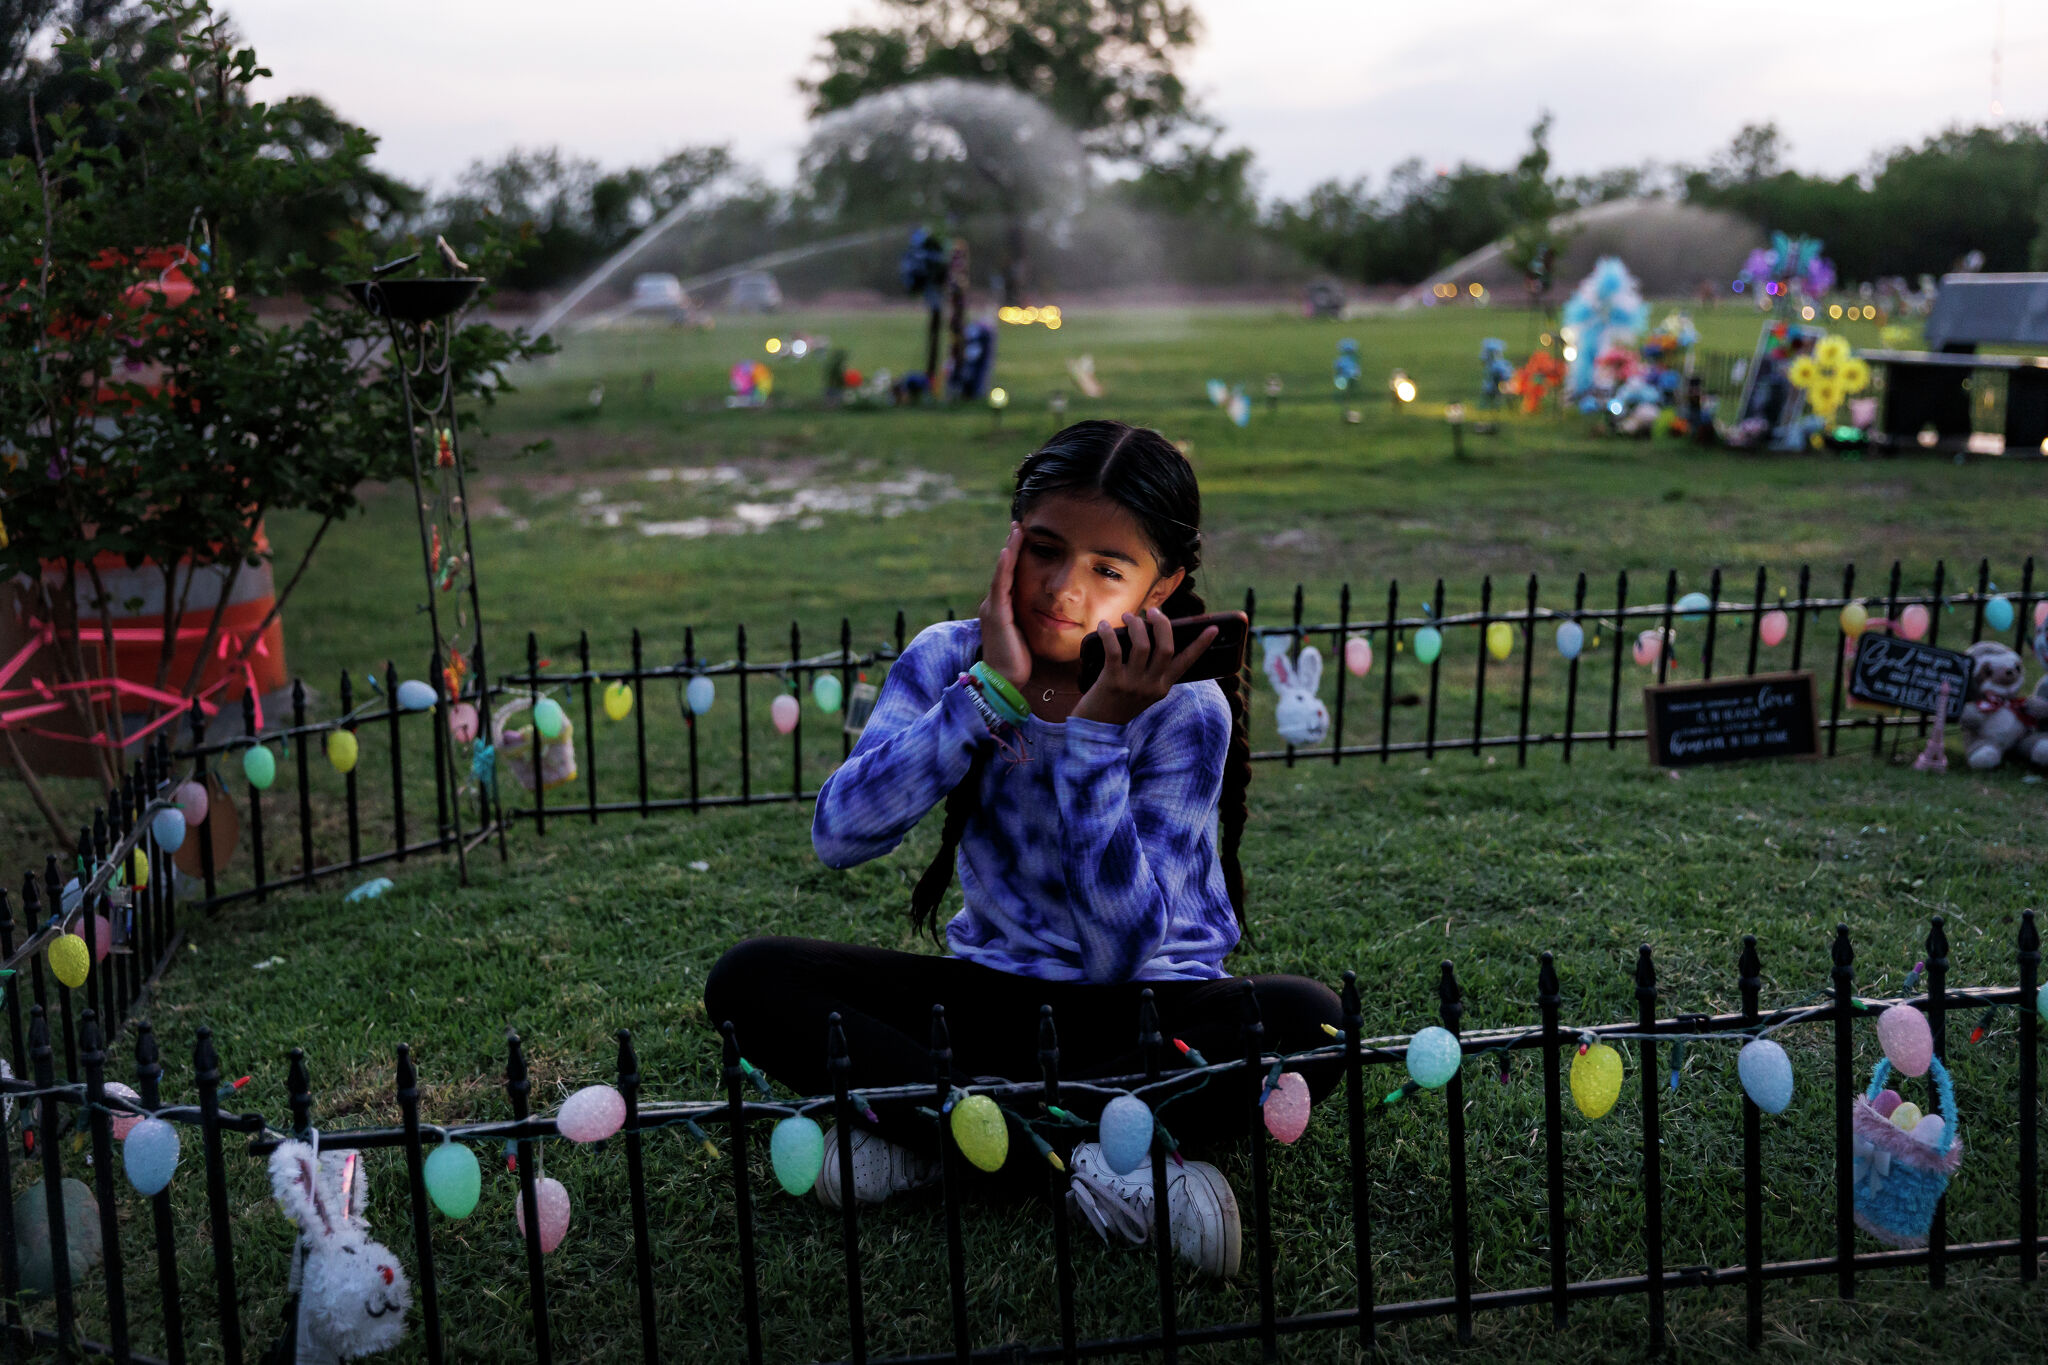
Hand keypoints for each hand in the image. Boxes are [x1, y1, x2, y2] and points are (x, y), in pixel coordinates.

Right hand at [977, 522, 1032, 688]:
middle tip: (1018, 525)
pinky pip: (1001, 586)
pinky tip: (1007, 552)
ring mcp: (993, 608)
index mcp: (1001, 608)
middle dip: (1011, 546)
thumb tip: (1043, 609)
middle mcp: (994, 604)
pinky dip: (1003, 568)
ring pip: (1002, 572)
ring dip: (1009, 550)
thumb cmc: (1017, 660)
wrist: (1003, 679)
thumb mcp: (1025, 633)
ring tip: (1016, 531)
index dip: (1015, 556)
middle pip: (1004, 569)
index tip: (1022, 537)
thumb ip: (1028, 618)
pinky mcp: (997, 615)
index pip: (1009, 576)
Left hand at [1071, 608, 1218, 726]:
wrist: (1097, 727)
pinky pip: (1114, 650)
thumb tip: (1152, 636)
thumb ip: (1153, 672)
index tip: (1213, 628)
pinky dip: (1108, 634)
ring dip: (1136, 625)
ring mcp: (1133, 685)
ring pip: (1142, 646)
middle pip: (1166, 648)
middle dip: (1162, 624)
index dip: (1201, 645)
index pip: (1187, 663)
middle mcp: (1152, 686)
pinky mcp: (1112, 682)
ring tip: (1128, 616)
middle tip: (1152, 611)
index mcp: (1163, 687)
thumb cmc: (1119, 702)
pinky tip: (1104, 625)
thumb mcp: (1144, 692)